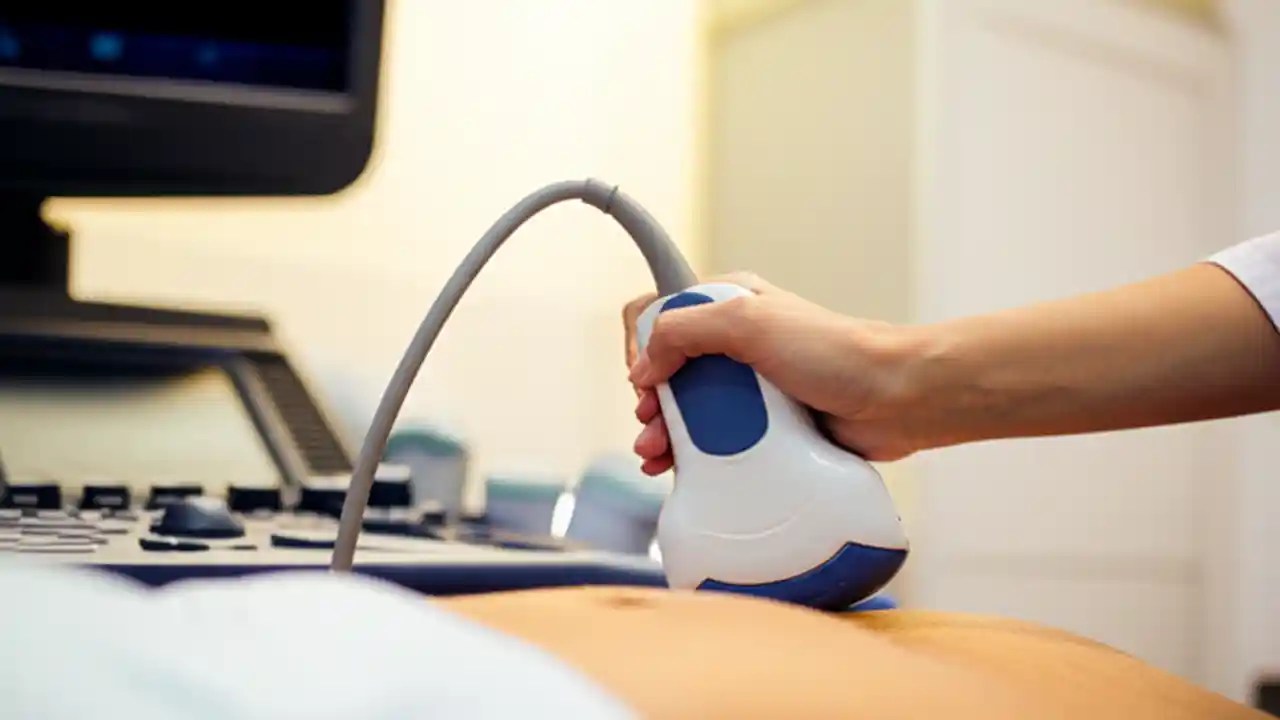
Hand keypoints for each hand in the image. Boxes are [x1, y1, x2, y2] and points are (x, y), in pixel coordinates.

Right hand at [621, 273, 923, 474]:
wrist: (895, 399)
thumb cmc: (835, 352)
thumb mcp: (748, 322)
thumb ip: (684, 331)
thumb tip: (645, 367)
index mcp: (728, 304)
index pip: (660, 312)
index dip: (641, 344)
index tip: (644, 376)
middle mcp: (735, 344)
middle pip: (666, 370)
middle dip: (649, 401)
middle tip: (650, 424)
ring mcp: (749, 388)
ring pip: (686, 411)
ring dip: (663, 433)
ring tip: (656, 455)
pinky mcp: (763, 426)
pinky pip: (714, 442)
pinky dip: (690, 456)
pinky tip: (676, 469)